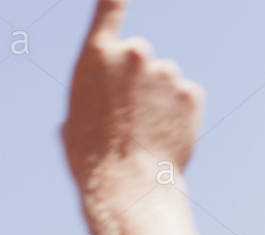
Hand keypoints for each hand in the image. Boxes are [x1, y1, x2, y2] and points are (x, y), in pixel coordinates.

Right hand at [63, 0, 202, 193]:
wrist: (128, 186)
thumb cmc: (92, 160)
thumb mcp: (73, 123)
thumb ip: (86, 101)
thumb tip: (76, 120)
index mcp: (96, 56)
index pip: (109, 6)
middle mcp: (134, 54)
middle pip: (140, 56)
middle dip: (138, 79)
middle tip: (131, 117)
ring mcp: (166, 73)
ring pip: (165, 81)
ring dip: (159, 100)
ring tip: (147, 134)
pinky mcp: (191, 94)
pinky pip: (186, 99)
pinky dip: (180, 115)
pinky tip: (166, 138)